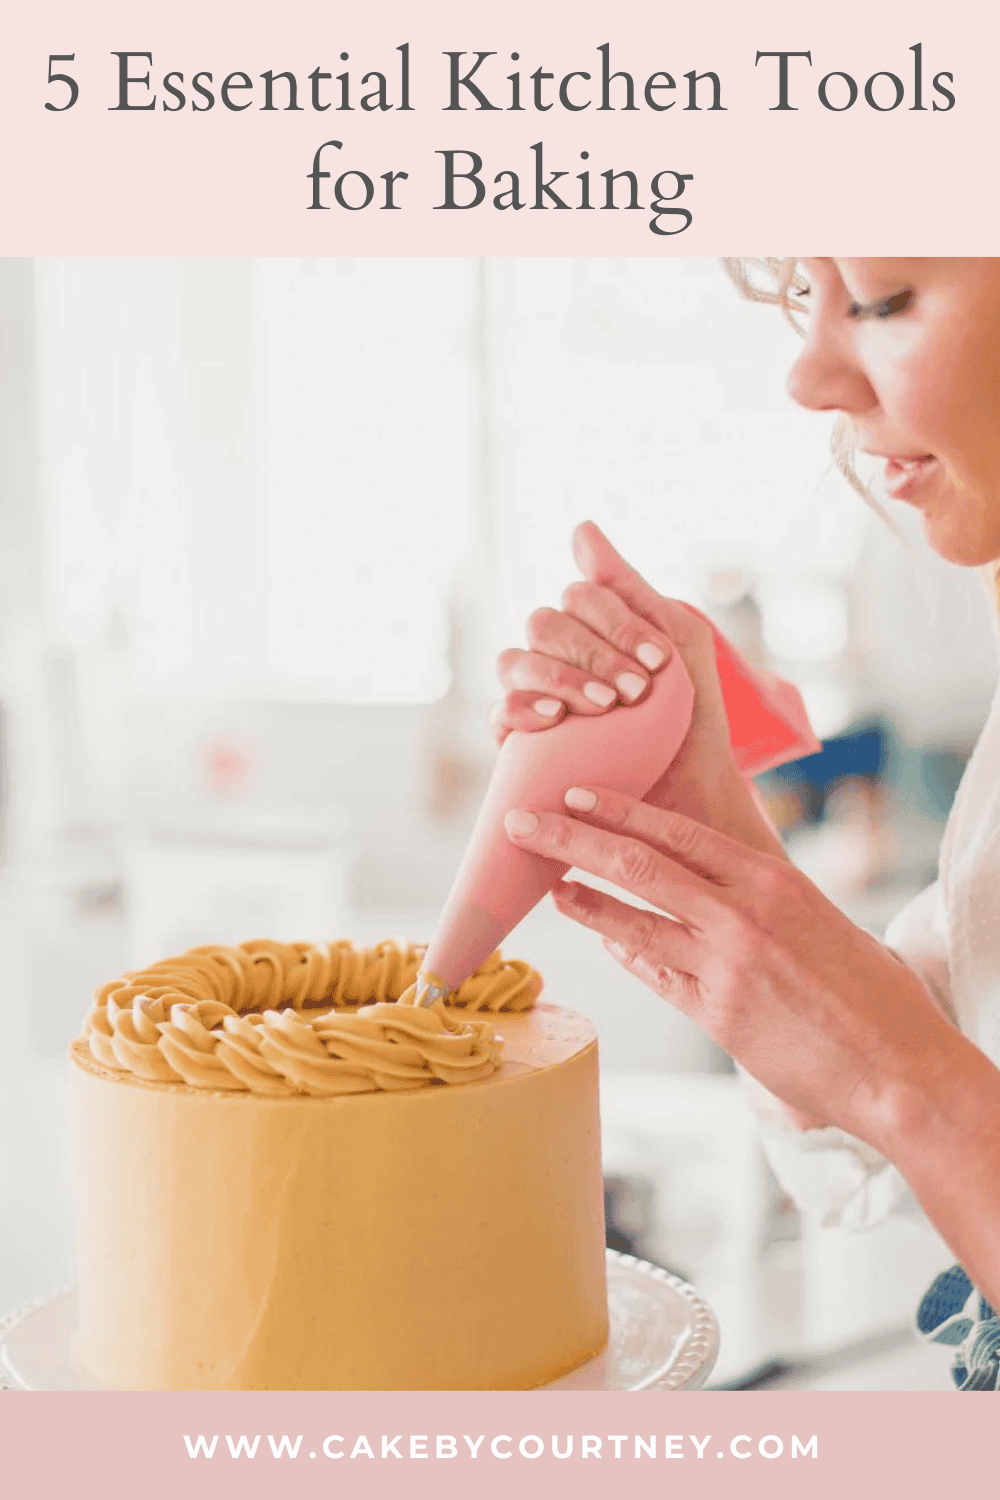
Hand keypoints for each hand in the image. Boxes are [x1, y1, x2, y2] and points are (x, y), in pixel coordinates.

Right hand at [493, 522, 780, 857]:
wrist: (692, 793)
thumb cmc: (692, 719)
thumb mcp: (678, 643)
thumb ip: (630, 587)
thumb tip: (581, 528)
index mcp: (592, 627)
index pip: (580, 596)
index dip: (616, 622)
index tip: (658, 661)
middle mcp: (557, 656)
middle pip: (544, 624)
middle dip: (592, 654)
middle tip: (634, 693)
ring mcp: (535, 698)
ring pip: (514, 663)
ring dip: (560, 679)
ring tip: (603, 709)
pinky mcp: (521, 744)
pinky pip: (498, 714)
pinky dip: (523, 710)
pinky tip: (555, 721)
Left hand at [503, 785, 963, 1154]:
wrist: (896, 1068)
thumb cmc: (870, 991)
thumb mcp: (819, 918)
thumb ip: (764, 896)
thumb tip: (718, 880)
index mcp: (772, 882)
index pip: (679, 833)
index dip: (620, 811)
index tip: (578, 794)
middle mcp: (741, 918)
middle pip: (638, 867)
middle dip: (572, 840)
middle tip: (524, 824)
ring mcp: (724, 969)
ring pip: (633, 922)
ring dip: (584, 902)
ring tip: (549, 885)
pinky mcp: (715, 1017)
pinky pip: (655, 976)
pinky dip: (626, 954)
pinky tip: (604, 940)